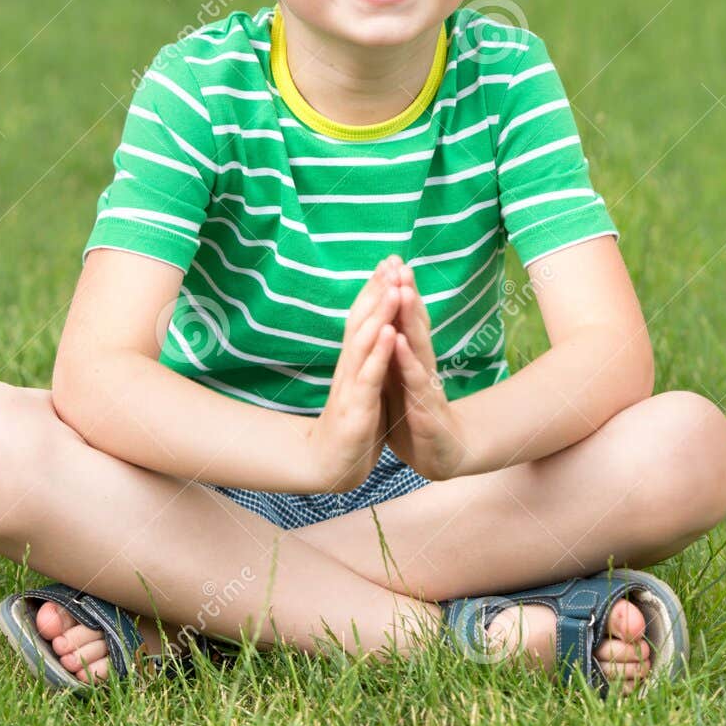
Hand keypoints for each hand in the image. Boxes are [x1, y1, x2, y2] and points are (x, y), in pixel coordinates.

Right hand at [304, 259, 399, 494]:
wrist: (331, 465)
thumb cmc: (351, 424)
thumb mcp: (362, 385)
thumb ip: (366, 358)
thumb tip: (374, 331)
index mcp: (353, 362)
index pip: (363, 319)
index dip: (374, 291)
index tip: (388, 263)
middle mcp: (349, 367)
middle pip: (362, 322)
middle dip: (377, 291)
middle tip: (390, 261)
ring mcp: (351, 386)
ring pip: (365, 343)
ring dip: (380, 314)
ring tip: (394, 287)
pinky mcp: (357, 408)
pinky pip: (370, 376)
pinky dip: (381, 353)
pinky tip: (391, 333)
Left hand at [380, 257, 468, 481]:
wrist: (443, 456)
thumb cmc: (418, 415)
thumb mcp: (402, 380)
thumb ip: (395, 351)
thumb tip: (383, 319)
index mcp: (412, 360)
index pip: (407, 321)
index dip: (400, 292)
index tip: (390, 261)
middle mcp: (423, 367)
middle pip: (415, 326)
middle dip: (408, 295)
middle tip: (401, 265)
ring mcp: (427, 387)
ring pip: (419, 348)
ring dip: (412, 319)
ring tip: (404, 292)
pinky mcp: (427, 411)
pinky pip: (417, 384)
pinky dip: (408, 364)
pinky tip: (400, 345)